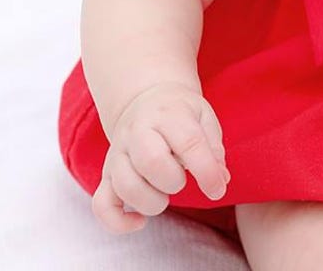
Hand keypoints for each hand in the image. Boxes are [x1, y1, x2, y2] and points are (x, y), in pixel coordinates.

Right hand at [92, 82, 229, 233]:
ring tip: (164, 194)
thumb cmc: (179, 113)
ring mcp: (118, 153)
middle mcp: (138, 131)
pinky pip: (101, 204)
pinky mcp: (106, 174)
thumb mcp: (203, 117)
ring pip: (126, 186)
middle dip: (174, 182)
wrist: (143, 99)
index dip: (206, 171)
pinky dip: (119, 222)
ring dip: (152, 201)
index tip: (217, 190)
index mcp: (168, 114)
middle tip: (181, 180)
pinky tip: (140, 221)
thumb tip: (220, 179)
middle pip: (151, 162)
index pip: (189, 142)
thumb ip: (213, 147)